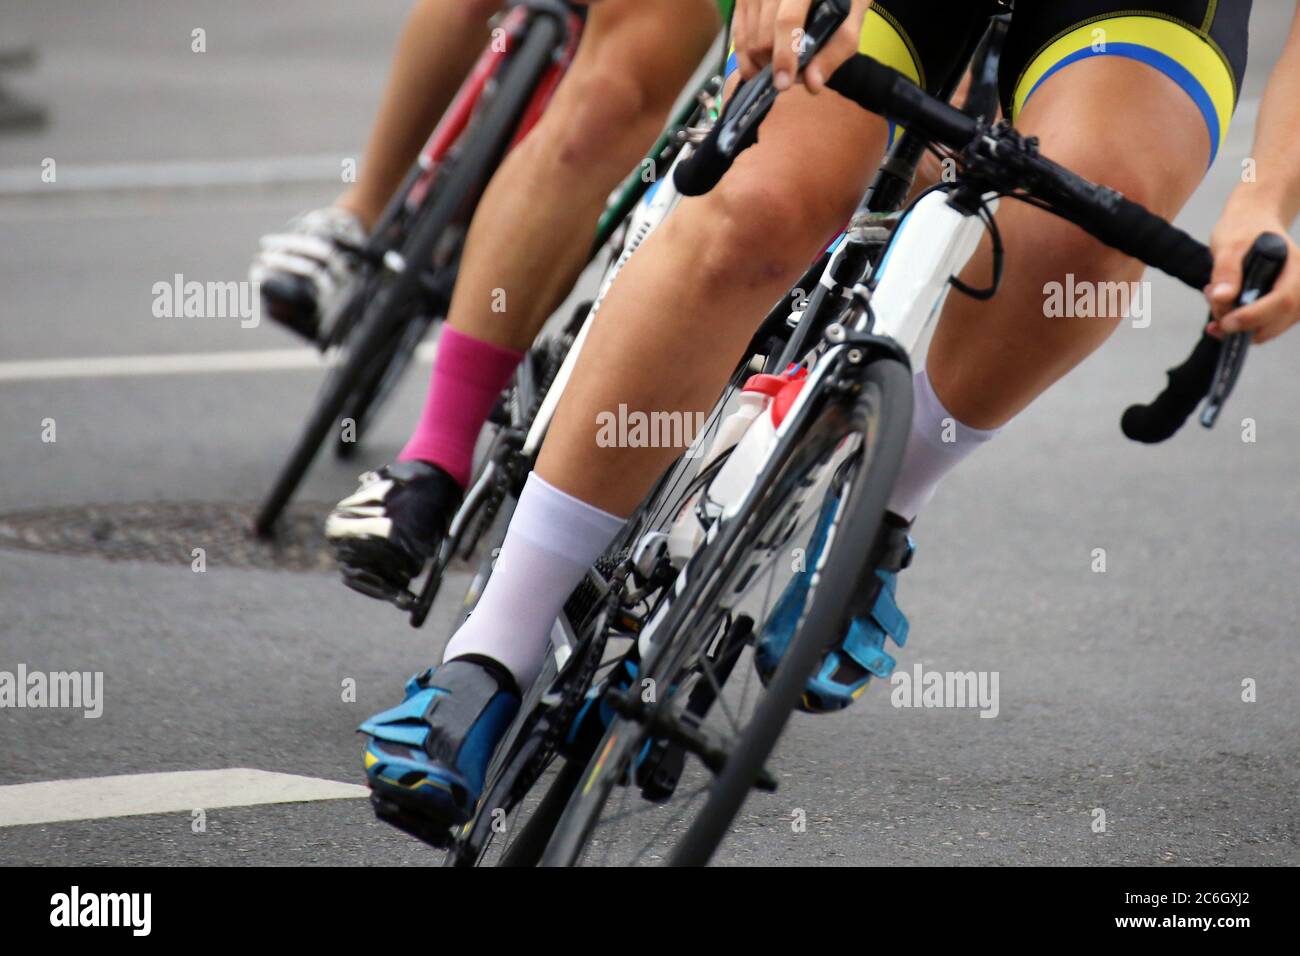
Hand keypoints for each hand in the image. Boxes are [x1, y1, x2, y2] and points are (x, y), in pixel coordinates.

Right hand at [732, 0, 871, 93]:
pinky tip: (761, 65)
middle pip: (763, 38)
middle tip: (793, 73)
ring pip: (747, 41)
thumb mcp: (851, 16)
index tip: (783, 83)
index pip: (786, 21)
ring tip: (781, 63)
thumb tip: (812, 84)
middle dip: (774, 64)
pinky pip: (737, 37)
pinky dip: (747, 58)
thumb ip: (837, 48)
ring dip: (762, 63)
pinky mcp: (741, 0)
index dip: (784, 55)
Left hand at [1206, 195, 1299, 343]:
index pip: (1283, 300)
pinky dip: (1239, 324)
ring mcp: (1294, 299)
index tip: (1226, 322)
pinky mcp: (1281, 309)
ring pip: (1268, 328)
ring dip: (1236, 325)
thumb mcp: (1229, 244)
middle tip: (1212, 310)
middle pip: (1277, 319)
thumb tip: (1222, 298)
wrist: (1251, 222)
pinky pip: (1262, 327)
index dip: (1254, 316)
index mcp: (1297, 267)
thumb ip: (1226, 270)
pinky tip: (1222, 306)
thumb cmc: (1244, 229)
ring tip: (1215, 298)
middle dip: (1241, 324)